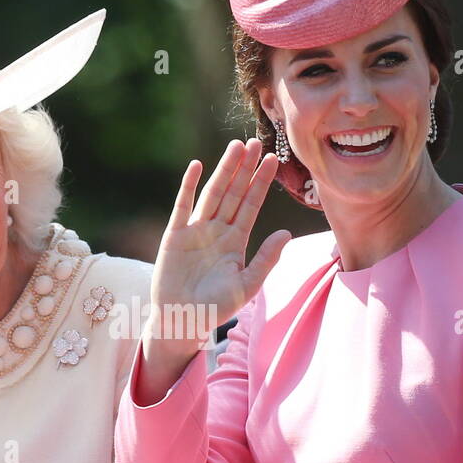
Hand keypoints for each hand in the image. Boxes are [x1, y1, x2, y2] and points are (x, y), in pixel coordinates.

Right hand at [148, 137, 291, 351]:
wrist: (183, 320)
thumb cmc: (216, 307)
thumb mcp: (247, 285)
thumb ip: (266, 259)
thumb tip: (287, 233)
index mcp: (236, 241)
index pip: (251, 205)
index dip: (261, 183)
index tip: (273, 160)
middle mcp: (217, 230)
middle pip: (234, 192)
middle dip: (245, 168)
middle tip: (256, 142)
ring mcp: (195, 230)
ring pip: (213, 193)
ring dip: (224, 170)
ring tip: (235, 147)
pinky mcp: (175, 235)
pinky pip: (183, 205)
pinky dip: (188, 185)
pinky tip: (197, 165)